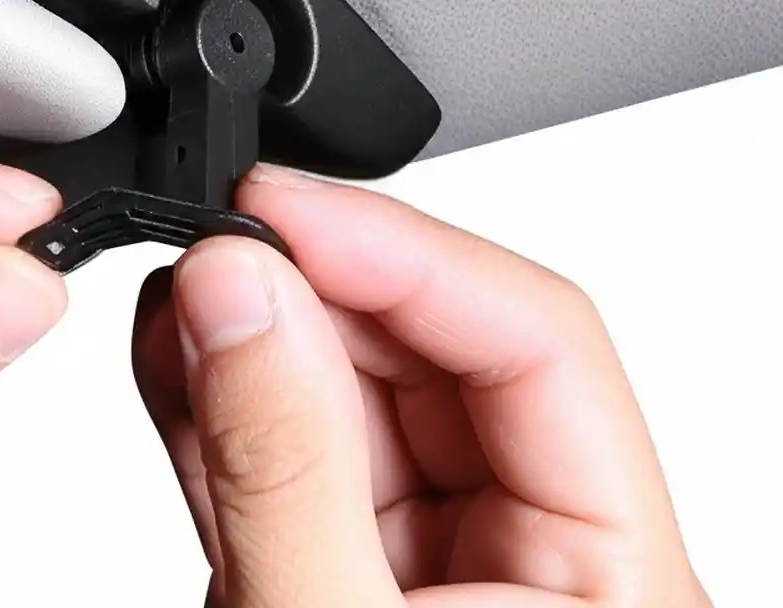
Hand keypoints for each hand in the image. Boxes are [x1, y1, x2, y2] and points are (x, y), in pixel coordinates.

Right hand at [133, 165, 710, 606]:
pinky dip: (215, 406)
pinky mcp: (334, 569)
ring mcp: (421, 564)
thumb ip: (289, 466)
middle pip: (432, 355)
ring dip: (249, 341)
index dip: (406, 253)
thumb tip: (239, 296)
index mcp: (610, 579)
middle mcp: (524, 557)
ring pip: (347, 399)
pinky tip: (173, 357)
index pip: (539, 343)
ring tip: (179, 300)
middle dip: (310, 290)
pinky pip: (284, 457)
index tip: (282, 211)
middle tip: (212, 251)